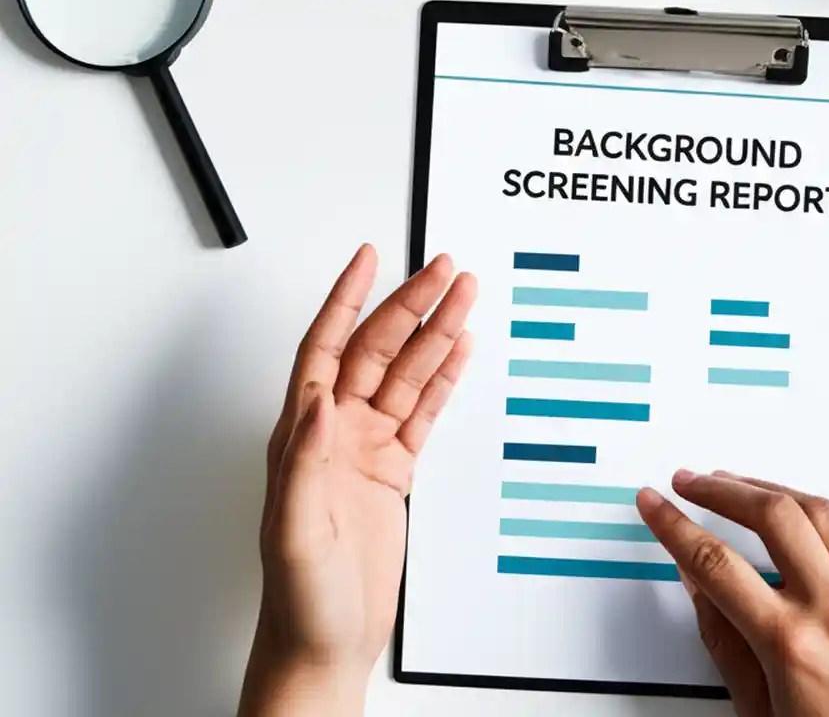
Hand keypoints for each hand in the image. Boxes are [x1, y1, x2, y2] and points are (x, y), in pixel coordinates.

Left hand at [239, 245, 475, 715]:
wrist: (327, 639)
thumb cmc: (299, 594)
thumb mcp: (292, 530)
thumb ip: (302, 462)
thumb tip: (315, 401)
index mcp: (302, 435)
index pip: (324, 348)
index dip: (344, 299)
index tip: (367, 259)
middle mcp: (333, 432)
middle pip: (376, 350)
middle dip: (411, 306)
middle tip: (444, 271)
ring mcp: (366, 449)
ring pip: (406, 375)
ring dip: (436, 336)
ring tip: (465, 298)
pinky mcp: (394, 470)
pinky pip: (423, 412)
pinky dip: (444, 380)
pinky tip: (459, 352)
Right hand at [637, 471, 828, 716]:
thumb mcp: (762, 712)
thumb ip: (727, 645)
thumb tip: (700, 589)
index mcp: (790, 645)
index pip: (715, 563)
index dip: (675, 525)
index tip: (655, 505)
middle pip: (771, 517)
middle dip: (722, 489)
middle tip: (694, 481)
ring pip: (821, 510)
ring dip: (774, 487)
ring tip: (744, 484)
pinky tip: (814, 504)